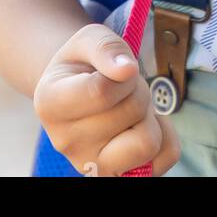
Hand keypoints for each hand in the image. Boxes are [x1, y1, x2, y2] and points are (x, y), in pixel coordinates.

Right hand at [33, 23, 181, 175]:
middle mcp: (66, 143)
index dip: (122, 73)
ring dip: (149, 114)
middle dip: (137, 88)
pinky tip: (141, 123)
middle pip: (131, 112)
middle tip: (123, 85)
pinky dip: (164, 132)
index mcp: (50, 105)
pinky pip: (166, 155)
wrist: (77, 91)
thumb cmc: (83, 63)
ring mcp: (92, 166)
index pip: (101, 92)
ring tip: (130, 106)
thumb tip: (127, 70)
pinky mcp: (119, 176)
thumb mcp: (88, 40)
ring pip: (147, 142)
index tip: (117, 68)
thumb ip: (105, 46)